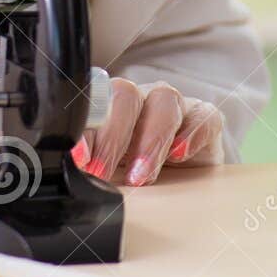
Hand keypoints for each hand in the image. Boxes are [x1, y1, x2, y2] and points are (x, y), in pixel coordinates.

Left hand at [71, 78, 224, 185]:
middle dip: (112, 136)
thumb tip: (70, 177)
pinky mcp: (205, 118)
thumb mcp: (108, 172)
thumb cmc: (135, 171)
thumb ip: (91, 167)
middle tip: (103, 172)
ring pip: (163, 101)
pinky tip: (180, 156)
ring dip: (149, 140)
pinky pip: (203, 116)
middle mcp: (140, 98)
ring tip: (139, 177)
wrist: (183, 181)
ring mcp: (174, 104)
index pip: (92, 103)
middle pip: (125, 95)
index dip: (85, 128)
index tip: (80, 158)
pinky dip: (192, 134)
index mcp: (108, 105)